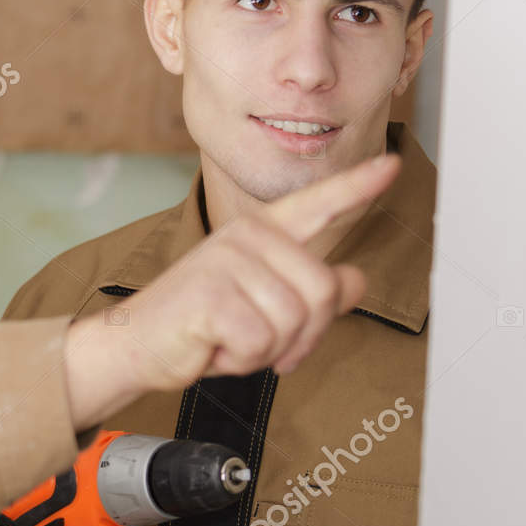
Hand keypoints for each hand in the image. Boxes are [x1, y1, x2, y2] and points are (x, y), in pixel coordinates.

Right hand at [62, 153, 399, 426]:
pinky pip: (261, 341)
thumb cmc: (199, 326)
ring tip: (229, 340)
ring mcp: (227, 260)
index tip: (392, 166)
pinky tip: (213, 346)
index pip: (316, 206)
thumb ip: (310, 291)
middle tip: (259, 344)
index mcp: (260, 233)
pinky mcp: (211, 293)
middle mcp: (246, 236)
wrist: (134, 344)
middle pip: (322, 292)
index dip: (357, 188)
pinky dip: (241, 359)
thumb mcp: (262, 307)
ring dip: (266, 351)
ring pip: (293, 321)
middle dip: (300, 335)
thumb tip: (355, 279)